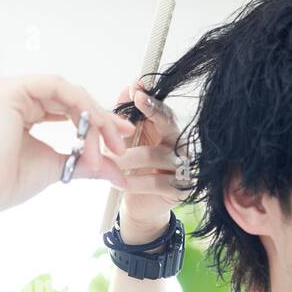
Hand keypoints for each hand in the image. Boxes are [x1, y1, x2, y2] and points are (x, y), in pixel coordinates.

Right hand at [0, 75, 136, 222]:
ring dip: (94, 118)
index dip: (97, 121)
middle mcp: (15, 95)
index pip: (68, 106)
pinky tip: (93, 130)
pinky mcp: (11, 90)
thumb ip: (87, 163)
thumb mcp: (58, 167)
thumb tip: (117, 172)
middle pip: (72, 98)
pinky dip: (81, 108)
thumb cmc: (8, 184)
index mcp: (22, 109)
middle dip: (102, 119)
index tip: (120, 140)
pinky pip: (59, 89)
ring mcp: (11, 89)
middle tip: (121, 142)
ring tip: (108, 145)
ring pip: (69, 93)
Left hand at [109, 80, 190, 244]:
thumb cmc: (137, 170)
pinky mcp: (181, 189)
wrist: (142, 205)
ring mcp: (185, 168)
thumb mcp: (130, 141)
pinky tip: (117, 182)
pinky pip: (155, 182)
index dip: (151, 102)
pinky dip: (134, 182)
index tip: (137, 91)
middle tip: (129, 112)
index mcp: (170, 131)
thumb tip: (129, 86)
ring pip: (155, 156)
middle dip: (147, 119)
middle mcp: (182, 146)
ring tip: (106, 159)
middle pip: (167, 128)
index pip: (164, 112)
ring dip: (127, 158)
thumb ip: (129, 116)